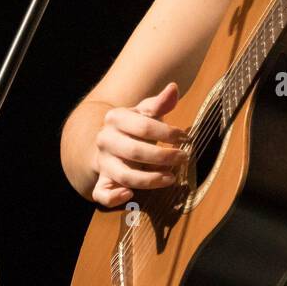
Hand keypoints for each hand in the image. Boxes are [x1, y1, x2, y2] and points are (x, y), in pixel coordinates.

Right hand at [90, 82, 189, 208]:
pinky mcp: (101, 181)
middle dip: (163, 157)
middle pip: (135, 151)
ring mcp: (102, 162)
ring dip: (150, 180)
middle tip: (183, 158)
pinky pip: (102, 194)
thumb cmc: (134, 127)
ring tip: (170, 178)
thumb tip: (173, 88)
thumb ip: (159, 103)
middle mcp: (105, 140)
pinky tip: (130, 194)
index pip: (144, 126)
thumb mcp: (145, 112)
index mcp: (115, 118)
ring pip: (124, 175)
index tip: (185, 139)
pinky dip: (114, 197)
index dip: (168, 133)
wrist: (108, 142)